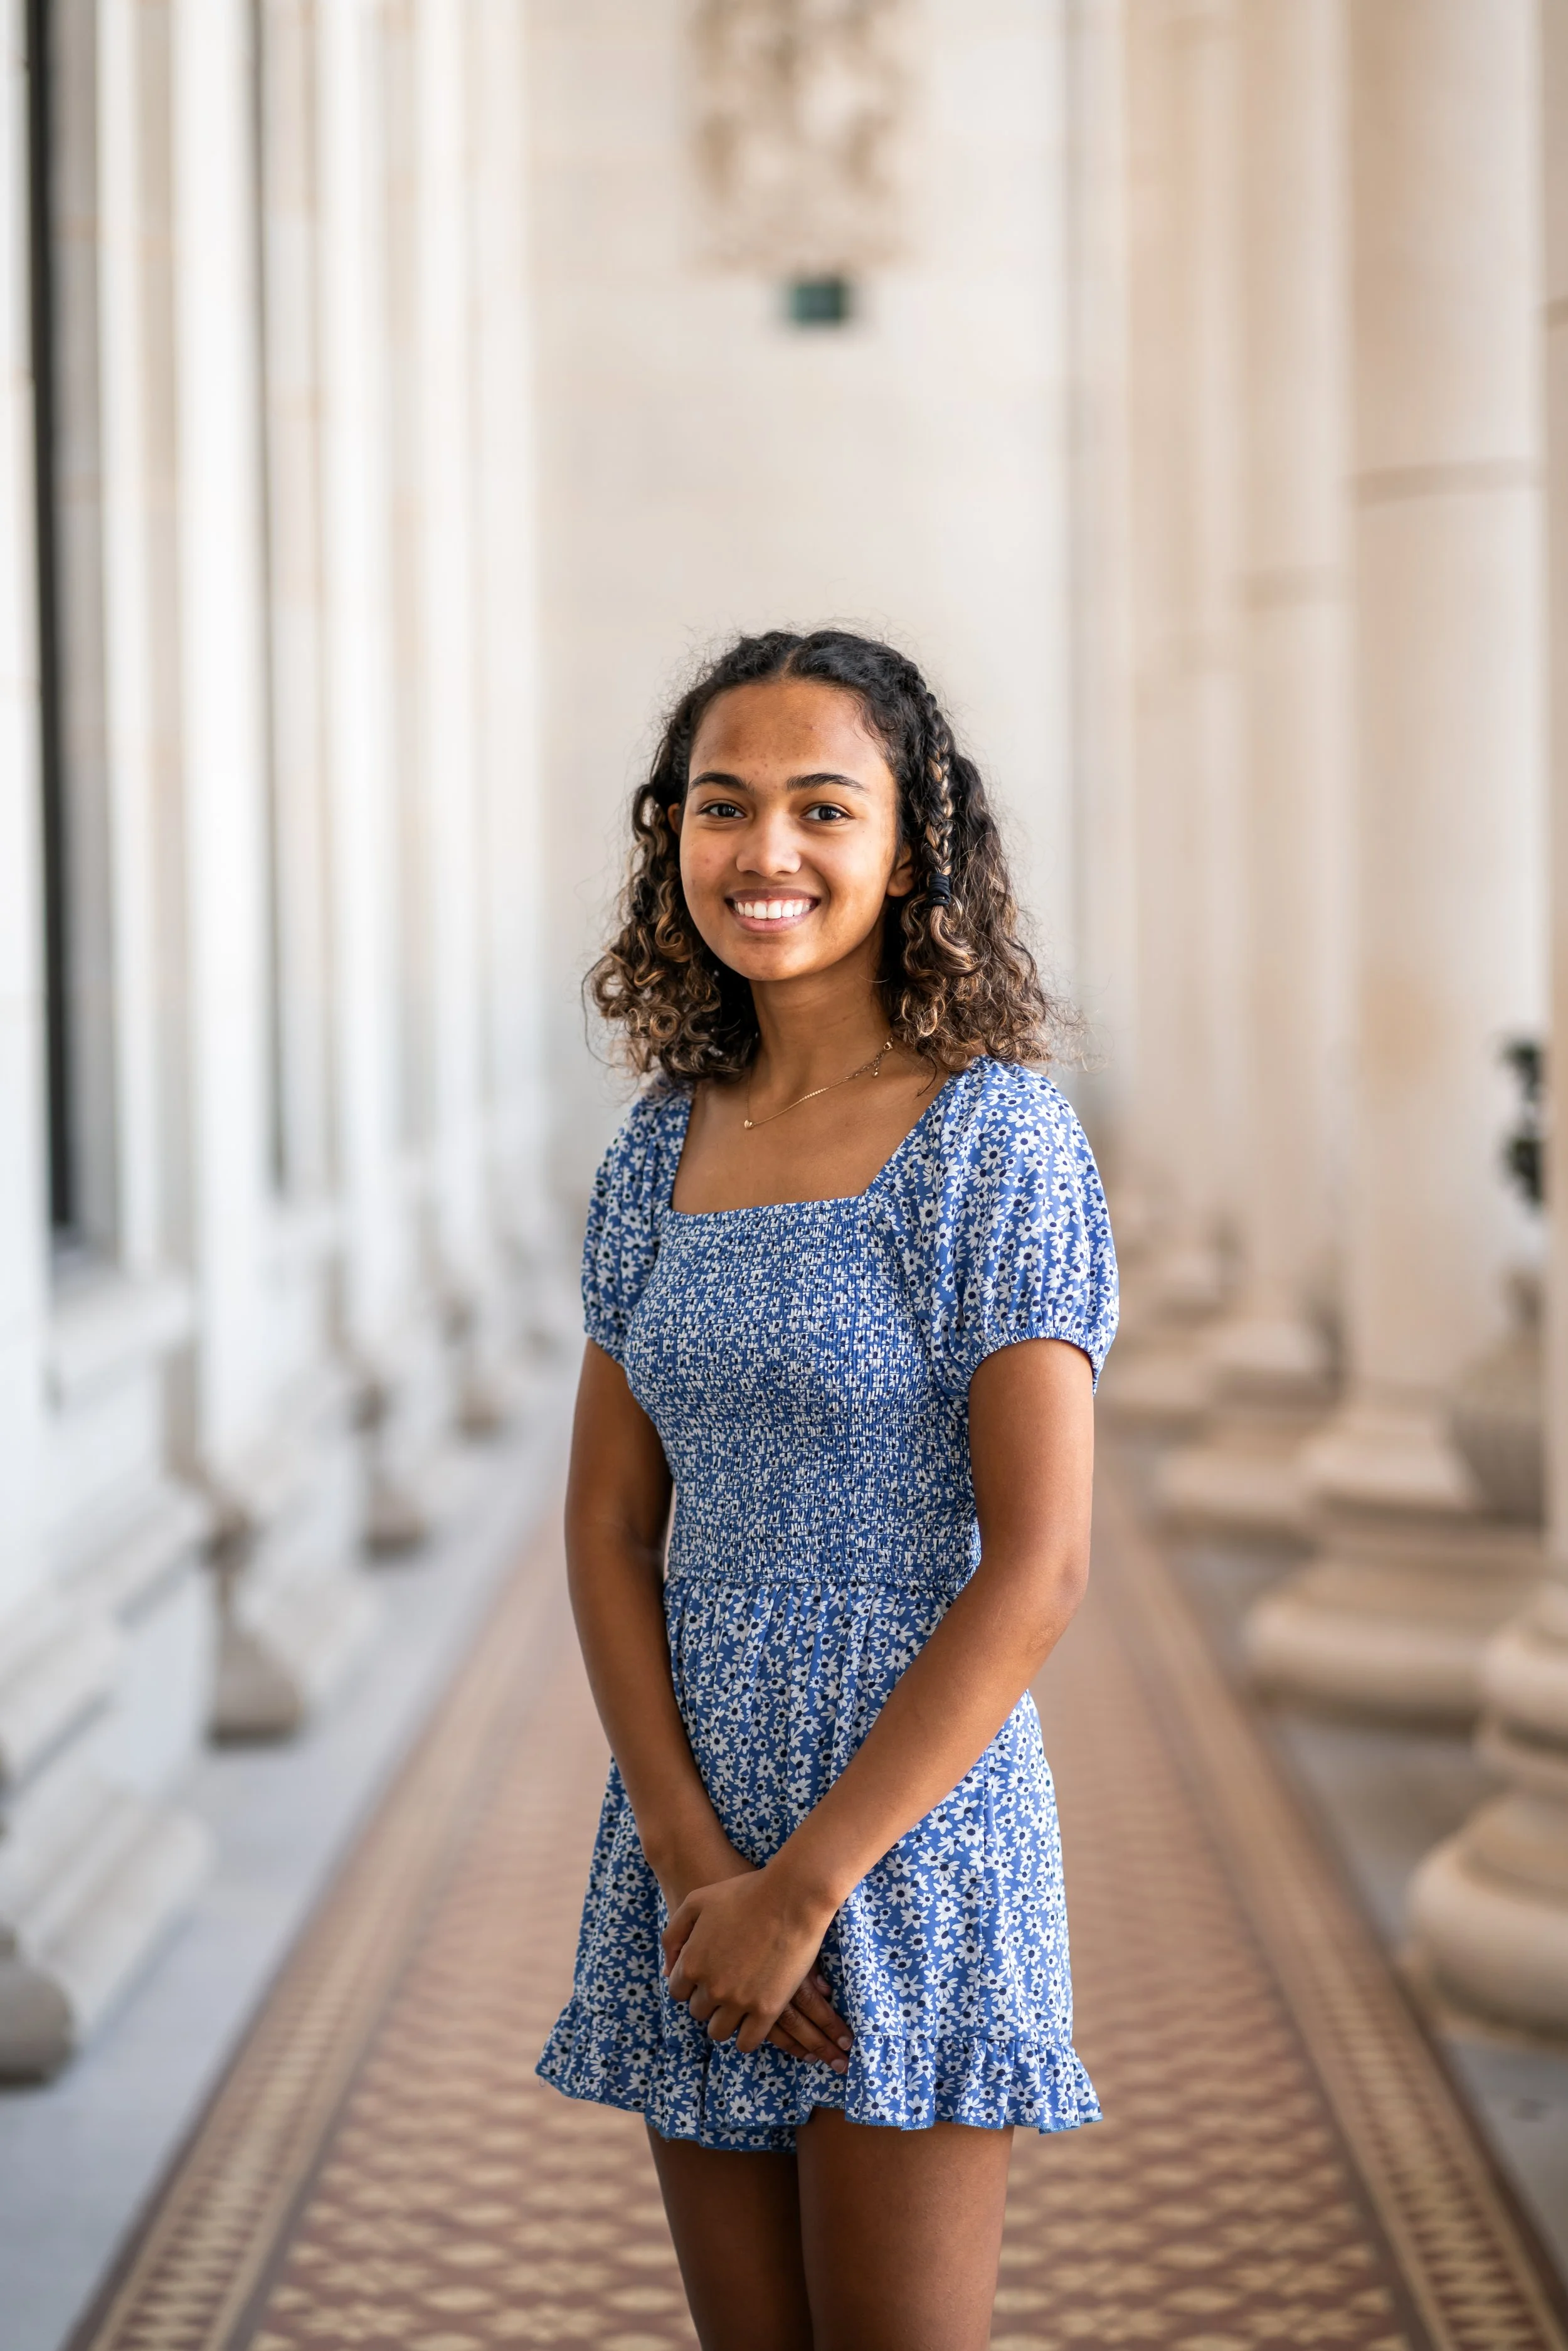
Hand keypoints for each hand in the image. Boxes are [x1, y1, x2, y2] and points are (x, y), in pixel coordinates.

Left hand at [661, 1865, 841, 2060]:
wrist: (791, 1897)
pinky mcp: (766, 2010)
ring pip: (719, 2031)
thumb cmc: (745, 1893)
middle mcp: (711, 1987)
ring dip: (724, 2021)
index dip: (690, 1985)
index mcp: (692, 1963)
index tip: (705, 1978)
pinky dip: (746, 2038)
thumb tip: (667, 1970)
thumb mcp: (697, 1901)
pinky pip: (747, 2042)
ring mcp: (739, 2001)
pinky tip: (753, 2024)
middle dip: (708, 2001)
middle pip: (698, 2012)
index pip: (678, 1992)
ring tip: (737, 2008)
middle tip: (725, 1988)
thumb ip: (674, 1934)